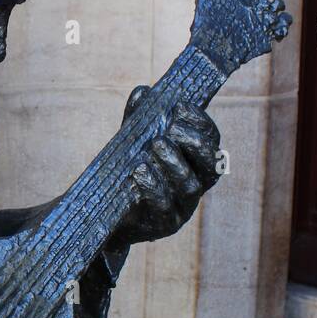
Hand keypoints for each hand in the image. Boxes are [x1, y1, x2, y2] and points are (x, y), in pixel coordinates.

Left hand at [119, 88, 220, 244]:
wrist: (106, 213)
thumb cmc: (128, 172)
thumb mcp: (133, 141)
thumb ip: (139, 118)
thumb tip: (143, 93)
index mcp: (194, 161)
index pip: (211, 139)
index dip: (200, 121)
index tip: (180, 106)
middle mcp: (195, 184)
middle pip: (211, 164)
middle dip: (193, 143)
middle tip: (169, 130)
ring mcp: (182, 207)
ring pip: (190, 186)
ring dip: (174, 163)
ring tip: (155, 146)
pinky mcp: (164, 224)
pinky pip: (165, 207)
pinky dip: (153, 187)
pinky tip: (139, 171)